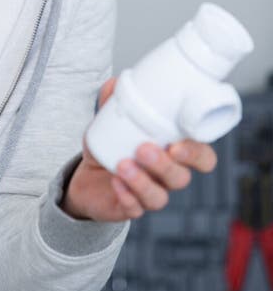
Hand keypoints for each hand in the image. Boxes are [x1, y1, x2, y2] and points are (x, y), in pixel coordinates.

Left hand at [62, 77, 217, 222]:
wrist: (87, 177)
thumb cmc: (111, 146)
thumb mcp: (109, 122)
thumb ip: (114, 101)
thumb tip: (116, 81)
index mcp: (173, 154)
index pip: (202, 158)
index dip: (197, 153)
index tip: (177, 143)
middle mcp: (167, 177)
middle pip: (182, 178)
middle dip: (165, 165)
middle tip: (144, 149)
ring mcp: (150, 194)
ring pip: (160, 197)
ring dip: (143, 181)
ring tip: (123, 165)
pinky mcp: (130, 209)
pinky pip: (135, 209)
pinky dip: (126, 196)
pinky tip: (116, 182)